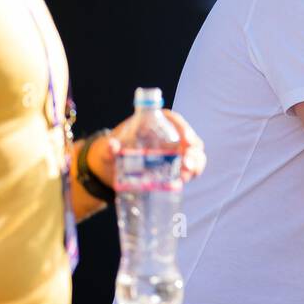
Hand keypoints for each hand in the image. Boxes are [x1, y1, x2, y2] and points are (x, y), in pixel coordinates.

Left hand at [88, 108, 207, 185]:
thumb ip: (110, 148)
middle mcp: (171, 136)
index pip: (175, 121)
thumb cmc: (112, 151)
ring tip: (185, 176)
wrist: (113, 167)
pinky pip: (190, 169)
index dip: (183, 128)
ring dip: (195, 165)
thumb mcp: (108, 150)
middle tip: (186, 164)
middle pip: (191, 140)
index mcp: (156, 123)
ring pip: (195, 156)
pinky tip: (181, 182)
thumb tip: (111, 146)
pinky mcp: (176, 167)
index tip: (185, 139)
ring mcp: (176, 153)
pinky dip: (190, 175)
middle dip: (193, 152)